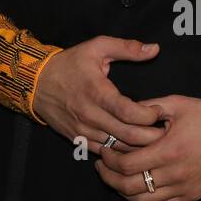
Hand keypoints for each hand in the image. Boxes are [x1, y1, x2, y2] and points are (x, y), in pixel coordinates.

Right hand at [31, 36, 165, 153]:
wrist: (36, 82)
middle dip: (151, 136)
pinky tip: (131, 145)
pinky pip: (104, 152)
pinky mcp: (78, 139)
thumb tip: (154, 49)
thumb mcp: (97, 47)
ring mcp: (83, 130)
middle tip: (164, 130)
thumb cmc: (69, 64)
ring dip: (137, 146)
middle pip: (128, 135)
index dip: (150, 115)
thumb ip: (127, 48)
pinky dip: (120, 151)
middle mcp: (90, 115)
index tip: (159, 110)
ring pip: (117, 148)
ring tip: (152, 139)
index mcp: (97, 92)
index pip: (130, 113)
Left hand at [93, 94, 200, 200]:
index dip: (110, 160)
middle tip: (102, 168)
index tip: (105, 152)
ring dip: (125, 192)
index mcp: (167, 151)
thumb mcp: (176, 104)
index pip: (126, 165)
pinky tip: (140, 186)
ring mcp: (183, 188)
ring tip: (117, 178)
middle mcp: (173, 174)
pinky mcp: (191, 195)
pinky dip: (145, 199)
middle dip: (110, 178)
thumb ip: (148, 108)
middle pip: (130, 187)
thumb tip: (126, 110)